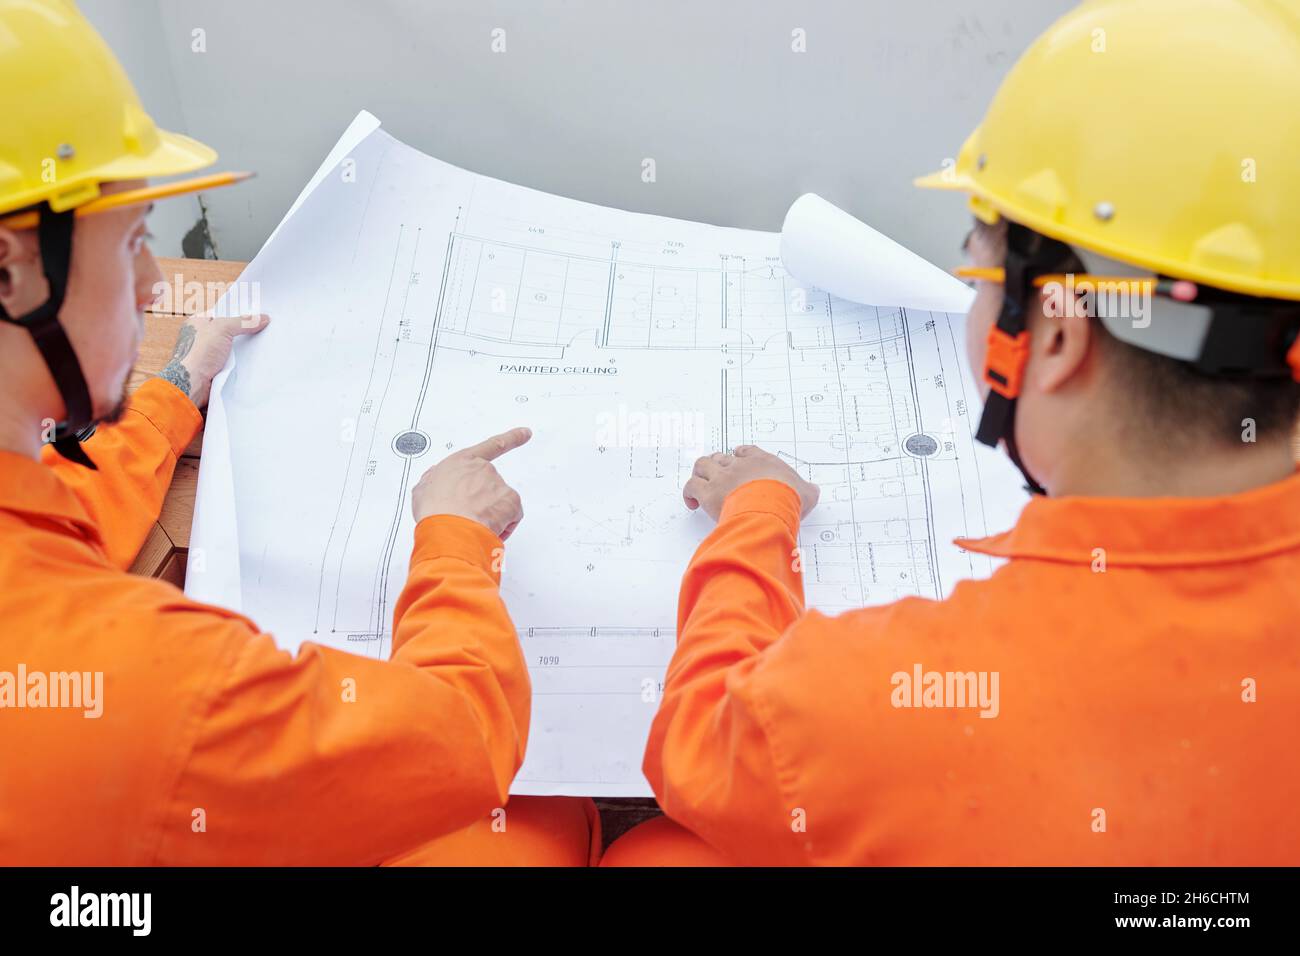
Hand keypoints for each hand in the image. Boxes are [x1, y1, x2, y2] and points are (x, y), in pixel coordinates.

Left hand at [158, 312, 269, 408]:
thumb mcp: (222, 328)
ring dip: (245, 348)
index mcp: (198, 322)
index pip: (222, 313)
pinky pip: (233, 362)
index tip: (258, 315)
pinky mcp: (216, 368)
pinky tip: (255, 359)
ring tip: (263, 344)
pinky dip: (243, 362)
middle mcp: (202, 337)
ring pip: (233, 347)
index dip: (239, 313)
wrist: (192, 383)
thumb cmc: (198, 353)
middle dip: (245, 331)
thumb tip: (263, 318)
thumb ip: (243, 321)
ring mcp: (209, 354)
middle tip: (264, 328)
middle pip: (230, 330)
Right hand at [411, 427, 531, 538]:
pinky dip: (502, 527)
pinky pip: (511, 517)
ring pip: (499, 505)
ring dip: (489, 516)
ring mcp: (499, 484)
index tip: (525, 433)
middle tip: (467, 516)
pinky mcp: (511, 501)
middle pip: (490, 488)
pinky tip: (486, 529)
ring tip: (471, 524)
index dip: (511, 439)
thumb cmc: (435, 510)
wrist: (449, 527)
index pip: (491, 447)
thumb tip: (434, 481)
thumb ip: (433, 480)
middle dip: (483, 503)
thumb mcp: (423, 490)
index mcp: (462, 462)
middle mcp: (484, 469)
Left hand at [682, 445, 818, 521]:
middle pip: (721, 457)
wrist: (772, 505)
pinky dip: (688, 493)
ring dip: (700, 473)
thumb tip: (813, 491)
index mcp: (761, 461)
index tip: (739, 459)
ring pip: (702, 464)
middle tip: (719, 477)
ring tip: (702, 484)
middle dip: (718, 465)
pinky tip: (692, 503)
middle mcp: (738, 465)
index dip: (740, 455)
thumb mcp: (806, 492)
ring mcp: (721, 477)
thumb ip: (808, 490)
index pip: (746, 451)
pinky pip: (691, 486)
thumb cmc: (788, 498)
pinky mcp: (708, 493)